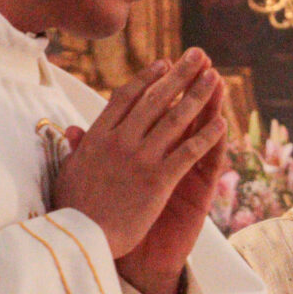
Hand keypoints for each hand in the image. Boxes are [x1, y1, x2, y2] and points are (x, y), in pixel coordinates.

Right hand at [53, 50, 226, 293]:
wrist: (80, 238)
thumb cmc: (73, 208)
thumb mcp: (69, 170)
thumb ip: (78, 147)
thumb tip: (75, 128)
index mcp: (98, 136)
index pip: (126, 97)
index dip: (148, 78)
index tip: (164, 64)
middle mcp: (119, 141)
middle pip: (155, 99)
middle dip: (180, 75)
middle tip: (200, 56)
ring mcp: (140, 159)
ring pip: (175, 119)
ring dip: (199, 96)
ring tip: (216, 78)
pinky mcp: (158, 180)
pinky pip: (188, 153)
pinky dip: (206, 136)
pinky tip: (223, 123)